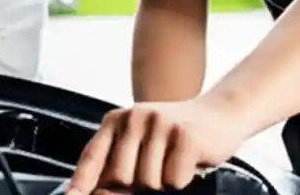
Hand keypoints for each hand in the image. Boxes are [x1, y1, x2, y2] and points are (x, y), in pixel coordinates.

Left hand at [65, 94, 249, 193]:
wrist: (219, 113)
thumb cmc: (175, 136)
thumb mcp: (141, 143)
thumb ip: (118, 164)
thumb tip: (100, 193)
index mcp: (117, 120)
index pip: (93, 156)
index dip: (80, 182)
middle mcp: (135, 117)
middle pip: (120, 178)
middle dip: (135, 186)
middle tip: (156, 168)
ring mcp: (160, 124)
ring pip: (148, 183)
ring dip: (162, 182)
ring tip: (173, 161)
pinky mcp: (185, 136)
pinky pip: (173, 181)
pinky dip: (182, 180)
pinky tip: (188, 161)